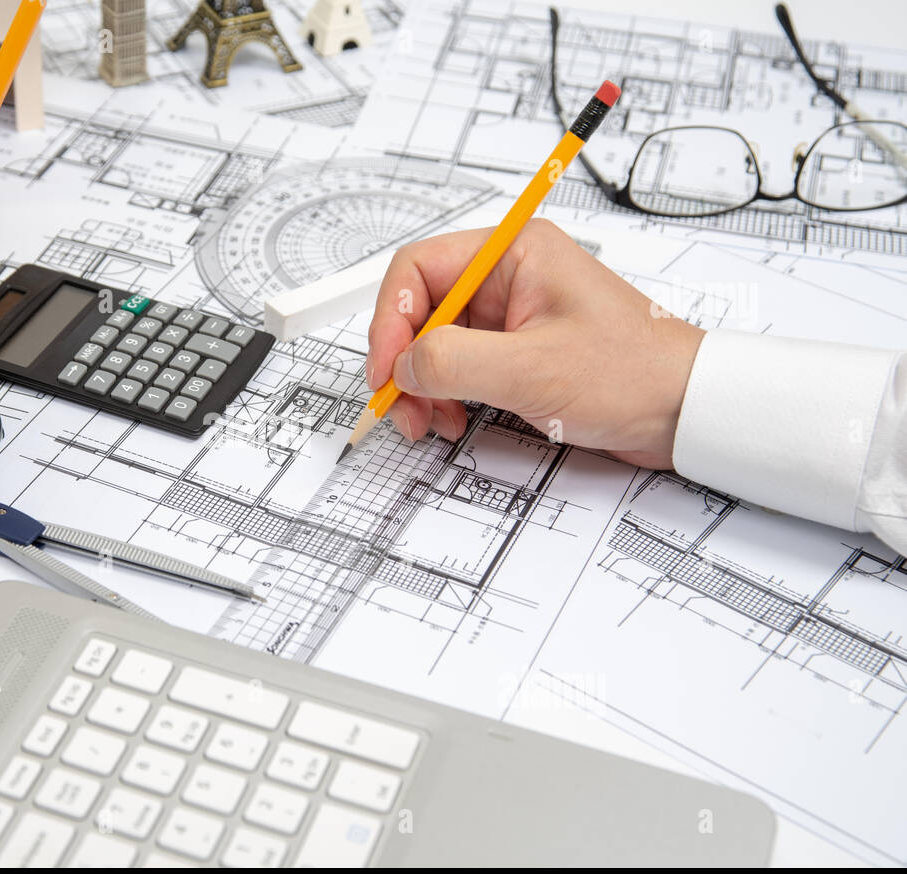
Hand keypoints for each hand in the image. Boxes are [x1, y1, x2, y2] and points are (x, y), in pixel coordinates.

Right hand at [366, 219, 705, 468]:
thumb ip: (452, 363)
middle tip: (403, 409)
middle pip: (420, 310)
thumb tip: (401, 368)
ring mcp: (510, 315)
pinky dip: (445, 396)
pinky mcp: (516, 350)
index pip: (417, 270)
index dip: (390, 321)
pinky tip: (454, 420)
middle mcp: (507, 276)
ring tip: (431, 423)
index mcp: (512, 252)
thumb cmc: (631, 374)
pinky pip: (459, 367)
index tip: (386, 372)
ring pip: (434, 344)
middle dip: (404, 362)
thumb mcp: (530, 369)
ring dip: (422, 386)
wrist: (684, 411)